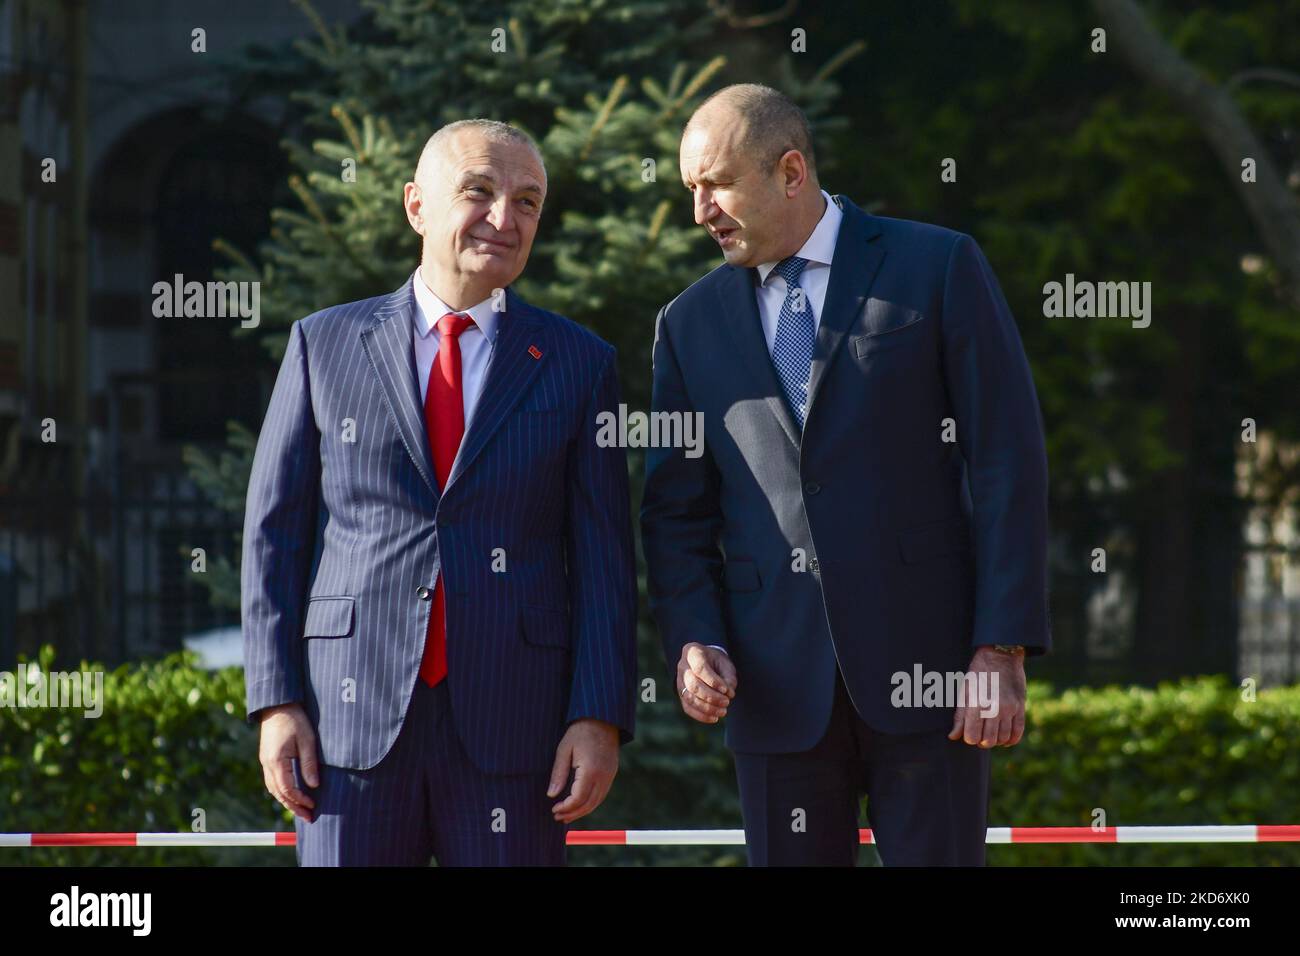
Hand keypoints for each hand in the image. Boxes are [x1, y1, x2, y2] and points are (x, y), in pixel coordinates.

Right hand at [258, 703, 318, 820]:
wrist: (278, 705)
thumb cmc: (295, 720)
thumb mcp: (307, 740)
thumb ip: (309, 764)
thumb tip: (314, 785)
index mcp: (276, 761)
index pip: (287, 788)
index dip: (300, 799)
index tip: (313, 805)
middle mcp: (267, 764)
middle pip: (278, 793)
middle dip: (293, 806)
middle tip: (308, 817)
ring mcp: (265, 762)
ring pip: (274, 789)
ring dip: (286, 801)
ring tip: (301, 810)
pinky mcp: (267, 758)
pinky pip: (272, 781)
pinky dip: (282, 791)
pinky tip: (291, 794)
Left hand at [547, 719, 619, 823]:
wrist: (603, 718)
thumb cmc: (580, 731)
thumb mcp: (564, 749)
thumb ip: (558, 773)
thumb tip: (552, 795)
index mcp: (590, 770)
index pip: (578, 799)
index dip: (565, 807)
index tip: (553, 809)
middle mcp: (603, 776)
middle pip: (589, 804)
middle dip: (573, 813)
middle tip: (558, 817)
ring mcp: (610, 775)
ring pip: (597, 801)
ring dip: (582, 811)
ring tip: (567, 815)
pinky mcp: (612, 773)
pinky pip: (602, 794)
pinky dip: (591, 803)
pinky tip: (580, 804)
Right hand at [676, 642, 736, 723]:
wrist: (706, 662)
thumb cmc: (717, 662)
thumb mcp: (725, 664)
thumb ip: (728, 677)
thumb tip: (728, 693)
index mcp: (692, 652)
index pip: (699, 668)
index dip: (713, 681)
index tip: (726, 690)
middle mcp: (682, 666)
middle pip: (693, 684)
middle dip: (711, 696)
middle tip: (726, 702)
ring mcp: (679, 681)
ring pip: (689, 697)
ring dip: (707, 708)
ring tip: (723, 712)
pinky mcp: (681, 694)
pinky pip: (687, 707)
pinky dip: (700, 715)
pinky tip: (714, 718)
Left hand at [948, 646, 1025, 747]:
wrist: (1000, 655)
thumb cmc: (978, 673)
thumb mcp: (965, 691)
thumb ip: (960, 716)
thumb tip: (953, 736)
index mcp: (977, 704)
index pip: (972, 737)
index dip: (969, 738)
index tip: (969, 733)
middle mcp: (994, 708)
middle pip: (988, 741)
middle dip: (981, 741)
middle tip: (980, 734)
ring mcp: (1010, 708)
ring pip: (1003, 738)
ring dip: (996, 741)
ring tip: (991, 734)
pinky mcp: (1020, 707)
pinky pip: (1018, 732)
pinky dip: (1011, 740)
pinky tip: (1004, 738)